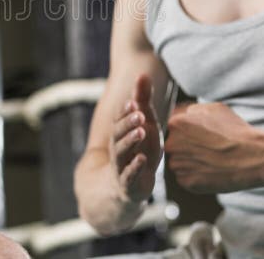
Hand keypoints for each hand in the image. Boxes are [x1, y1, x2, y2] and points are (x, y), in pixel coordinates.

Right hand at [109, 74, 162, 203]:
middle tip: (138, 113)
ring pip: (122, 152)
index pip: (120, 120)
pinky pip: (129, 175)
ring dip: (130, 141)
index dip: (125, 111)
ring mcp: (122, 166)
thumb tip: (142, 73)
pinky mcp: (129, 183)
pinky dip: (135, 167)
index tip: (133, 101)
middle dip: (127, 123)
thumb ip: (143, 100)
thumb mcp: (145, 124)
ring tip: (141, 131)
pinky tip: (142, 158)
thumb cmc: (139, 150)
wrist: (126, 188)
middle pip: (118, 133)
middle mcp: (118, 147)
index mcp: (121, 133)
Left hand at [165, 102, 263, 192]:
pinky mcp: (186, 182)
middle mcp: (172, 144)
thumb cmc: (235, 131)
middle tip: (207, 149)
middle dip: (186, 147)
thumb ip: (191, 111)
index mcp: (176, 124)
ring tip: (211, 160)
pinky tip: (211, 171)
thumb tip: (183, 114)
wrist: (252, 156)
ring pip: (179, 163)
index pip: (172, 128)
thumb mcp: (213, 109)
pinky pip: (186, 178)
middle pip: (173, 146)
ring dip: (190, 162)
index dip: (186, 132)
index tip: (198, 136)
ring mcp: (178, 165)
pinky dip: (196, 176)